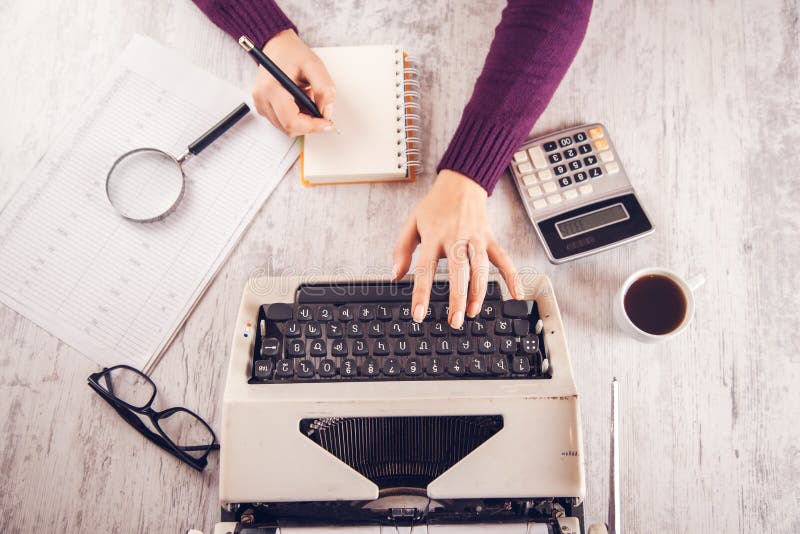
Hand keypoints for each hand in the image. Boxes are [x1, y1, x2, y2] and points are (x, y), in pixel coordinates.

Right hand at [251, 29, 335, 135]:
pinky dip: (296, 116)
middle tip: (320, 107)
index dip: (312, 126)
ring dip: (303, 119)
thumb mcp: (314, 65)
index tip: (327, 123)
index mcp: (271, 89)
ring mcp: (260, 104)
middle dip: (309, 123)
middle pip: (289, 128)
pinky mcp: (263, 107)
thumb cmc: (293, 53)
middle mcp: (262, 99)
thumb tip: (326, 112)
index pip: (291, 121)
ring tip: (307, 97)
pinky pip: (283, 122)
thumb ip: (324, 89)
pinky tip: (299, 100)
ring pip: (287, 127)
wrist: (277, 46)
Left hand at [392, 169, 518, 327]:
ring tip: (473, 312)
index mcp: (434, 236)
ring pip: (481, 268)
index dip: (421, 294)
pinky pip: (504, 259)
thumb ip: (401, 249)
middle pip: (459, 271)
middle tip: (455, 320)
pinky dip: (512, 277)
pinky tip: (517, 295)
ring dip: (479, 292)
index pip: (426, 268)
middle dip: (458, 298)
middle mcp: (457, 238)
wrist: (461, 184)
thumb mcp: (411, 223)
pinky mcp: (490, 239)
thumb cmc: (434, 207)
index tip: (419, 315)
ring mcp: (476, 239)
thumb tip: (395, 275)